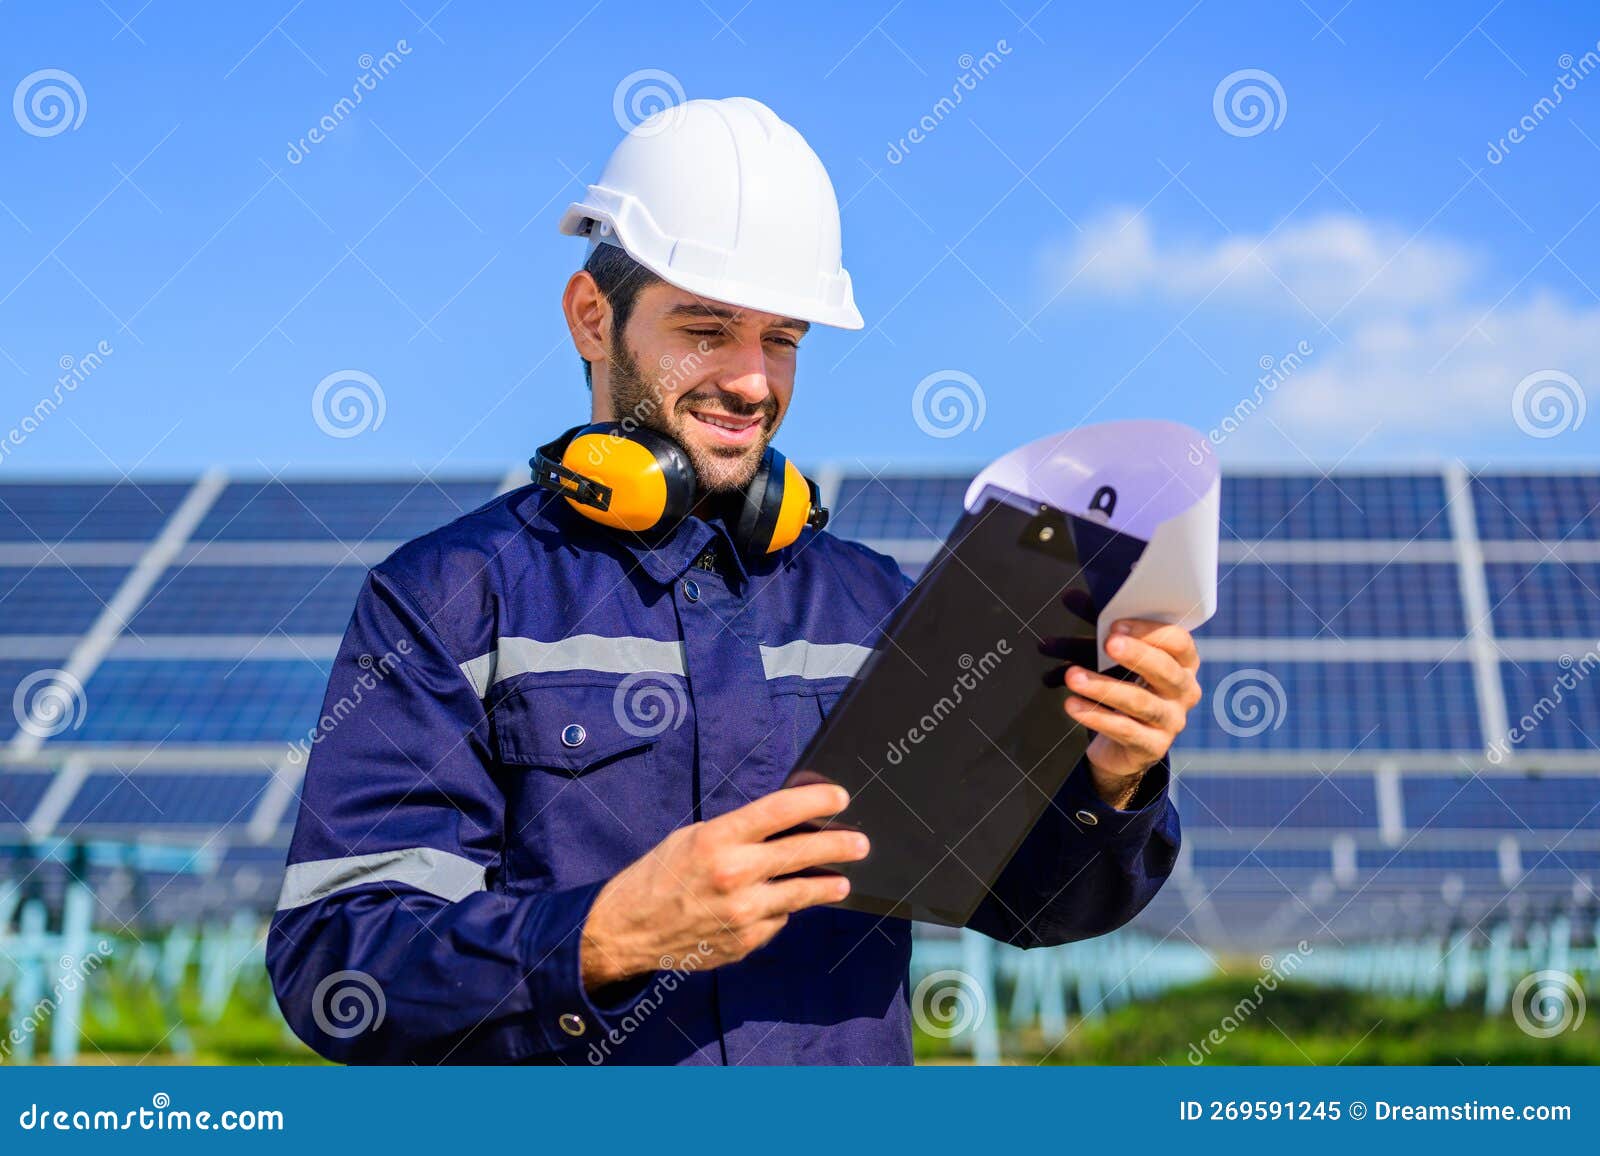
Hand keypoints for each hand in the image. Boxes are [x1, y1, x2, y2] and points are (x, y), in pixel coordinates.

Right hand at [580, 783, 868, 990]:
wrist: (627, 930)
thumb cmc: (659, 876)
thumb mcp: (692, 838)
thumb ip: (737, 834)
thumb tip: (786, 826)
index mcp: (718, 838)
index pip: (779, 811)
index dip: (816, 801)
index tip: (840, 796)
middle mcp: (734, 874)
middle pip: (802, 853)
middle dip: (839, 846)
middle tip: (861, 844)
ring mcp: (742, 912)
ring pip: (801, 895)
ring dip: (826, 886)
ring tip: (842, 881)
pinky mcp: (745, 941)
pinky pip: (776, 921)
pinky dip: (779, 912)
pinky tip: (776, 906)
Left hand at [1063, 619, 1201, 806]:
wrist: (1121, 742)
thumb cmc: (1121, 684)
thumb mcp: (1115, 657)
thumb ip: (1100, 628)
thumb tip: (1069, 596)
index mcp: (1184, 662)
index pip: (1178, 642)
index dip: (1150, 632)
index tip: (1115, 624)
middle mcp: (1184, 691)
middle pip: (1165, 670)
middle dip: (1136, 655)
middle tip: (1108, 643)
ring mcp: (1172, 721)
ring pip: (1140, 702)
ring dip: (1103, 687)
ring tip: (1071, 676)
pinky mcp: (1154, 747)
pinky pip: (1125, 730)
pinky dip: (1096, 716)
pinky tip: (1072, 705)